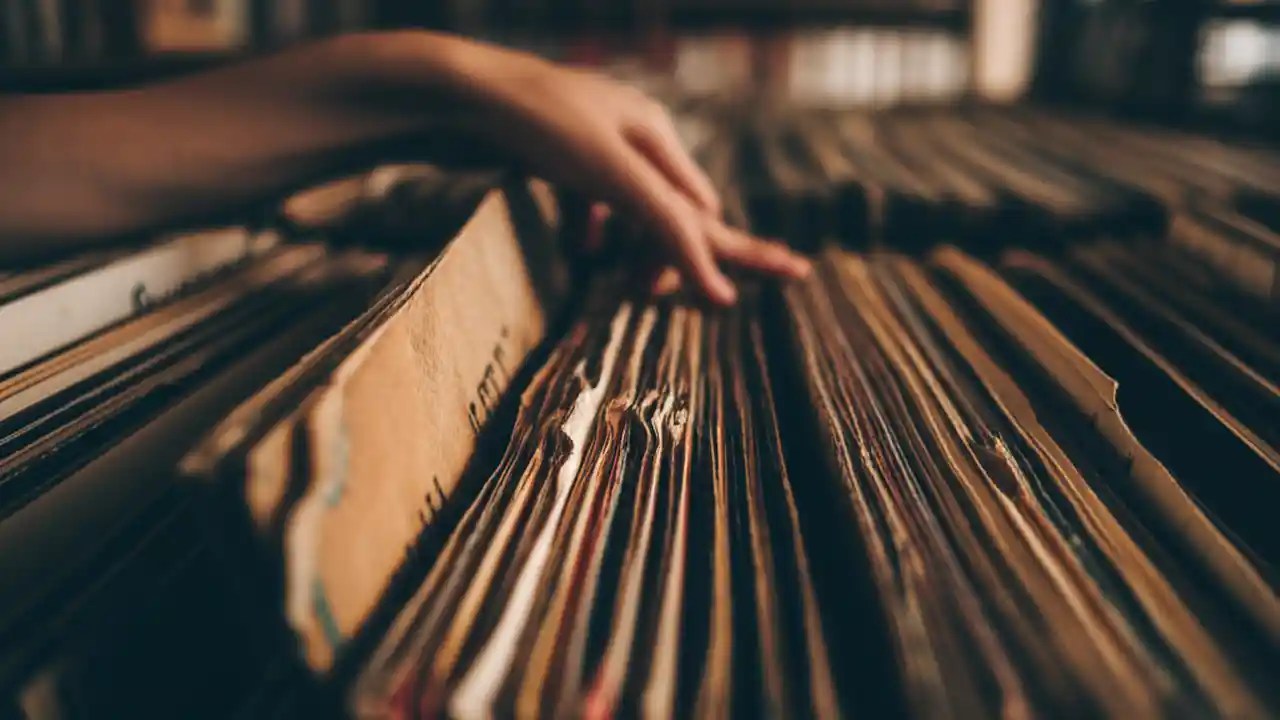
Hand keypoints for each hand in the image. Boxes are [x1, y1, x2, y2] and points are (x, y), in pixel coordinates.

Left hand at [455, 48, 810, 303]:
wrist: (455, 90)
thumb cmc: (539, 125)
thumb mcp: (614, 177)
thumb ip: (668, 230)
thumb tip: (721, 291)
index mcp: (655, 135)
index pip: (704, 210)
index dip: (735, 252)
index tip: (790, 274)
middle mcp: (630, 135)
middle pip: (671, 208)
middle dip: (674, 252)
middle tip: (662, 294)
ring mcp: (590, 142)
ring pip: (630, 206)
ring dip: (633, 244)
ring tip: (625, 282)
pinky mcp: (552, 153)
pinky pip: (589, 197)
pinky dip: (592, 226)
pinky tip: (579, 247)